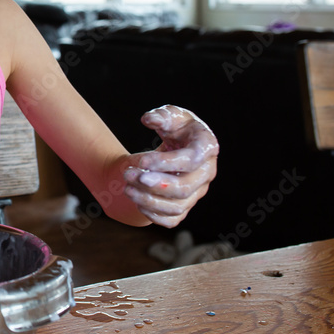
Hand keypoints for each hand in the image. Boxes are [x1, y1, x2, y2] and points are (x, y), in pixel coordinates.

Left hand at [122, 105, 218, 227]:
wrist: (179, 144)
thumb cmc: (177, 127)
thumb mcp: (171, 115)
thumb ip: (161, 116)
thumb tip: (149, 120)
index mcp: (206, 148)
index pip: (192, 160)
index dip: (166, 162)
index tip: (141, 161)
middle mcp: (206, 173)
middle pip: (184, 188)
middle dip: (154, 184)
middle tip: (128, 175)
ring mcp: (197, 192)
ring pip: (177, 206)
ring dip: (149, 199)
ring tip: (127, 188)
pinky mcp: (186, 205)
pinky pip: (173, 219)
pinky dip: (154, 215)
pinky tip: (137, 202)